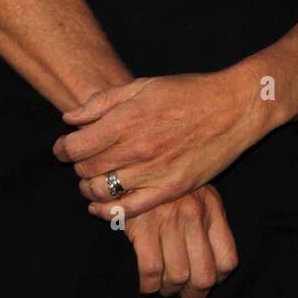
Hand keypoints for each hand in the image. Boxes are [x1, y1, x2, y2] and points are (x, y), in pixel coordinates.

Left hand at [53, 67, 274, 218]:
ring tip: (95, 178)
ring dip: (90, 187)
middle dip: (77, 166)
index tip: (65, 147)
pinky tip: (102, 205)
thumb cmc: (189, 92)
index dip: (63, 148)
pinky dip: (107, 212)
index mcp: (127, 119)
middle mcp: (137, 148)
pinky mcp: (170, 190)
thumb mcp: (144, 85)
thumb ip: (104, 102)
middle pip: (86, 170)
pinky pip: (128, 211)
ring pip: (101, 192)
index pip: (75, 146)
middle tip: (84, 160)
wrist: (234, 108)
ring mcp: (154, 172)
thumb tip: (70, 119)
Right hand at [124, 183, 237, 297]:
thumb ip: (211, 225)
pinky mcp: (143, 227)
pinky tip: (148, 283)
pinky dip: (149, 286)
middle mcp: (193, 216)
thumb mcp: (201, 195)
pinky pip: (150, 271)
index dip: (218, 279)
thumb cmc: (173, 185)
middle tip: (185, 294)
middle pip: (203, 277)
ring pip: (176, 277)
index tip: (207, 281)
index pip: (227, 260)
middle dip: (193, 295)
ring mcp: (168, 222)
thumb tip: (218, 269)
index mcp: (212, 210)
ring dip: (169, 290)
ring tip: (165, 286)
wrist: (139, 162)